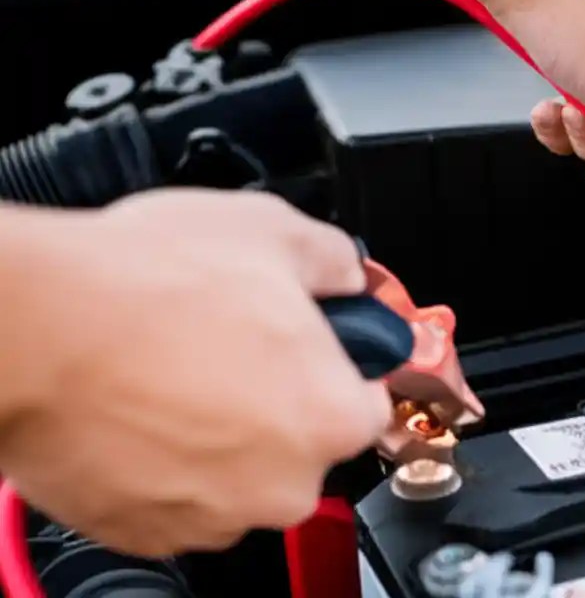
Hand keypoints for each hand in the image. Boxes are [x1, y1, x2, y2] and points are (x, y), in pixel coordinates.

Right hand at [0, 189, 390, 556]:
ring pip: (240, 476)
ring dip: (219, 437)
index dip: (339, 368)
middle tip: (229, 350)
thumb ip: (335, 261)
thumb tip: (345, 273)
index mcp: (332, 417)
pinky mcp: (146, 532)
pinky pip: (176, 499)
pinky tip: (138, 411)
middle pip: (304, 446)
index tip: (309, 351)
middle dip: (276, 403)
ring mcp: (212, 516)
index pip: (369, 404)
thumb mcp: (272, 231)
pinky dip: (164, 465)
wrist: (35, 329)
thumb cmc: (146, 285)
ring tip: (174, 374)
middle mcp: (283, 483)